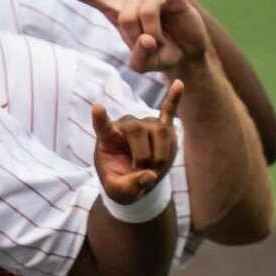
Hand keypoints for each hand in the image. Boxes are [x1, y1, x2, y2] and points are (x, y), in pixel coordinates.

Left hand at [53, 0, 209, 76]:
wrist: (184, 54)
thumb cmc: (157, 54)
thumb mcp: (142, 65)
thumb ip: (138, 57)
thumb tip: (147, 40)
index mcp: (116, 11)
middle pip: (126, 14)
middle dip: (137, 36)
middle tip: (148, 46)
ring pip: (147, 9)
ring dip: (154, 30)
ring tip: (161, 39)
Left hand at [92, 82, 181, 202]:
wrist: (137, 181)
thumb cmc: (122, 183)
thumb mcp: (119, 192)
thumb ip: (130, 187)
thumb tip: (148, 176)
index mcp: (108, 139)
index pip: (102, 127)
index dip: (100, 119)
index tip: (97, 108)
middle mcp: (126, 125)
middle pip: (139, 131)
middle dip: (145, 156)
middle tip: (143, 172)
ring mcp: (145, 124)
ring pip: (160, 132)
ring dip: (161, 155)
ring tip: (155, 167)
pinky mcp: (163, 127)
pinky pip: (169, 112)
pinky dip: (174, 99)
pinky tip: (179, 83)